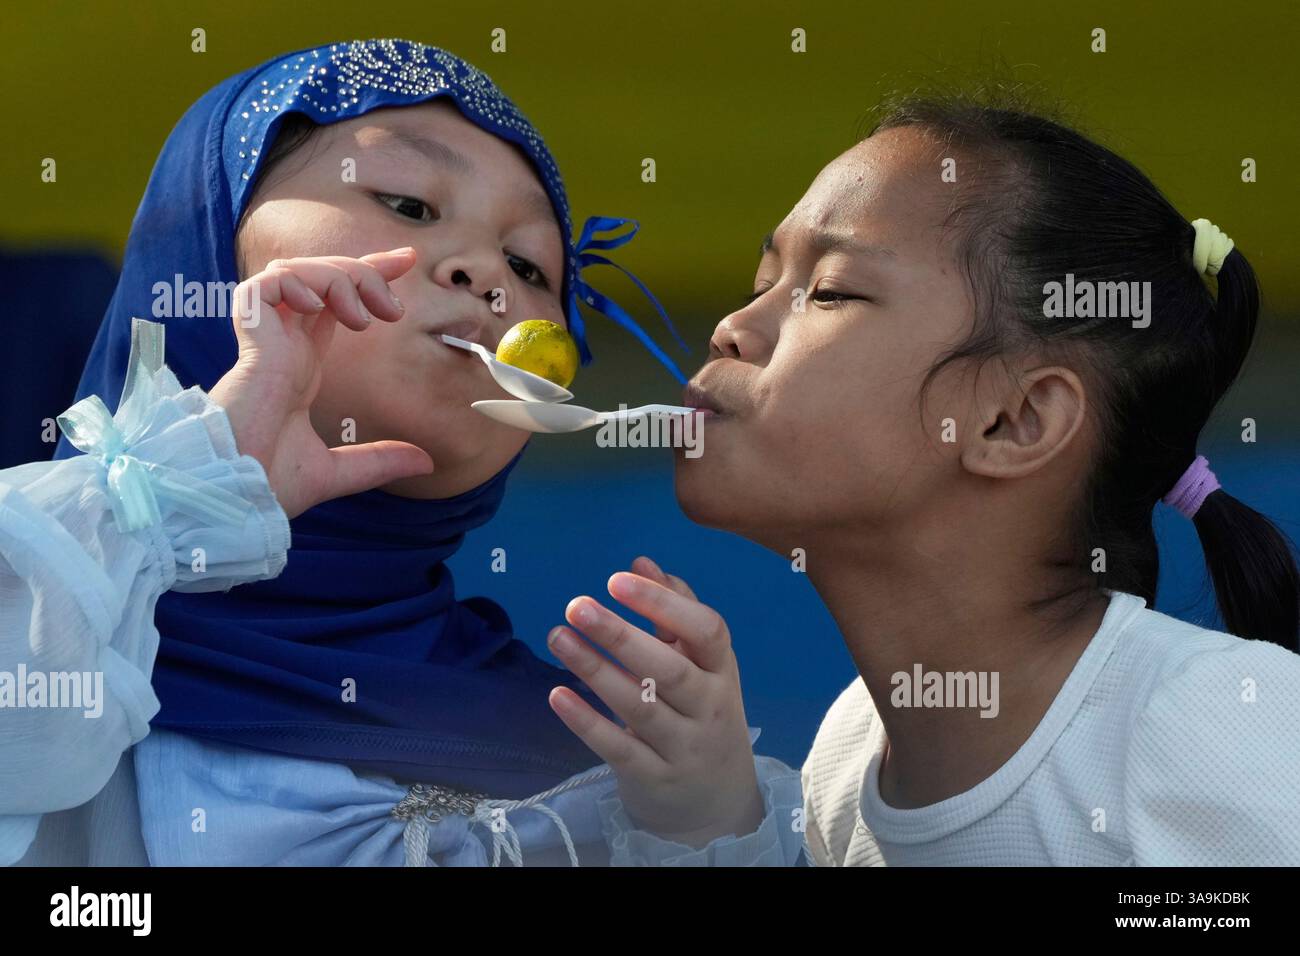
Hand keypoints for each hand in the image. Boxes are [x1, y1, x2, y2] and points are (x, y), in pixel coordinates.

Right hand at [208, 249, 433, 517]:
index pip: (332, 305)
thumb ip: (379, 459)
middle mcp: (282, 348)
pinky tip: (319, 305)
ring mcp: (264, 342)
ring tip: (366, 317)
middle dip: (364, 267)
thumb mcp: (338, 470)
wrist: (236, 497)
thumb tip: (426, 463)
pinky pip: (265, 286)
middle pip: (320, 280)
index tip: (405, 262)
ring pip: (296, 273)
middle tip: (400, 285)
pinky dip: (297, 282)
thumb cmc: (268, 485)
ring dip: (339, 278)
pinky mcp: (248, 341)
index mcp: (299, 368)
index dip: (366, 277)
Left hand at [547, 556, 764, 848]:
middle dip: (621, 635)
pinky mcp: (653, 779)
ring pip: (639, 706)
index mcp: (722, 671)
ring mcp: (684, 747)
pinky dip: (587, 722)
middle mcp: (710, 708)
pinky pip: (618, 749)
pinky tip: (558, 695)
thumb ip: (673, 612)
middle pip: (669, 669)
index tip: (617, 580)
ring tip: (558, 637)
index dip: (664, 603)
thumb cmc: (701, 716)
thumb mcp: (701, 666)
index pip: (707, 631)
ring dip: (595, 669)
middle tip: (577, 605)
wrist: (717, 805)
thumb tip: (641, 563)